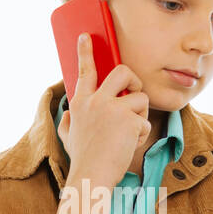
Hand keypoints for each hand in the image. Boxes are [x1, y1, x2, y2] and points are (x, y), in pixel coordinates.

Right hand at [57, 32, 151, 182]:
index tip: (87, 36)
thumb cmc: (82, 160)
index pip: (85, 71)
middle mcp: (95, 101)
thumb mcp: (68, 137)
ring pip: (139, 100)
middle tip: (134, 93)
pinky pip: (144, 121)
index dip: (86, 51)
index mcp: (80, 102)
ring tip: (127, 134)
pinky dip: (140, 135)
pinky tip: (128, 146)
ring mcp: (112, 109)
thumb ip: (68, 122)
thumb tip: (68, 113)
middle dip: (134, 80)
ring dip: (139, 117)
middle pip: (122, 72)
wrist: (91, 177)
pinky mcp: (128, 120)